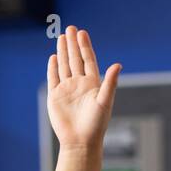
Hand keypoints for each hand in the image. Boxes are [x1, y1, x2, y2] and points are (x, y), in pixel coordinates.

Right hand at [47, 25, 121, 151]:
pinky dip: (53, 67)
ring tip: (61, 36)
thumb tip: (118, 65)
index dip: (85, 46)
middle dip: (72, 44)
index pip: (88, 60)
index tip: (82, 32)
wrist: (80, 142)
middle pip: (75, 59)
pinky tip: (54, 57)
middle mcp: (79, 84)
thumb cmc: (96, 124)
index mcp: (92, 84)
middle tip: (71, 28)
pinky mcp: (55, 96)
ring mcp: (67, 89)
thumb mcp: (105, 101)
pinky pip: (54, 78)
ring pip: (64, 66)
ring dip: (63, 52)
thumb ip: (110, 82)